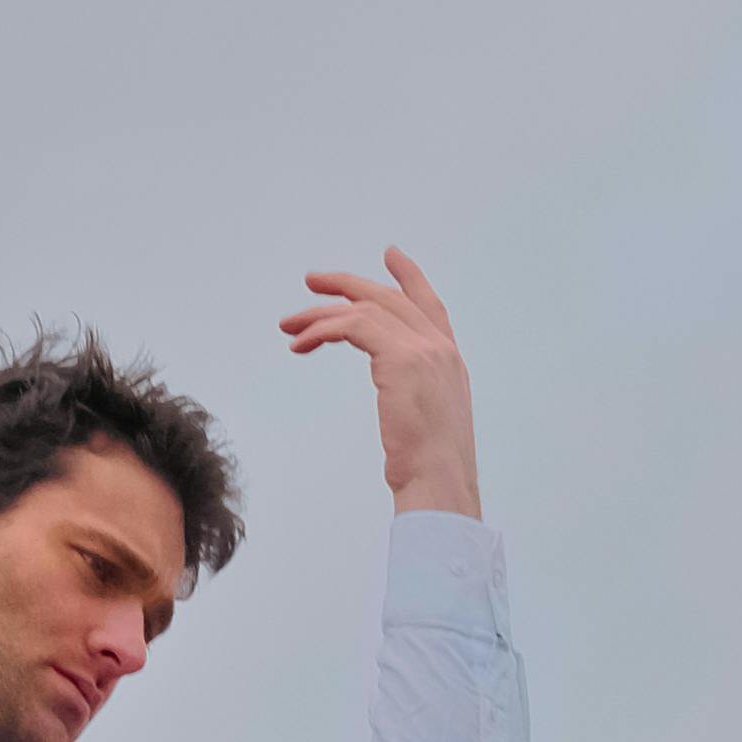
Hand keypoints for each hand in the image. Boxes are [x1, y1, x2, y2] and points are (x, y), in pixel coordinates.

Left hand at [279, 248, 479, 517]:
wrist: (440, 485)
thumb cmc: (430, 474)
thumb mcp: (428, 429)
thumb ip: (416, 404)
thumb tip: (403, 411)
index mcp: (450, 363)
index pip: (430, 306)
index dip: (409, 278)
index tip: (390, 255)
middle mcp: (441, 349)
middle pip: (390, 299)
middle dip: (349, 286)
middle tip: (313, 282)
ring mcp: (425, 350)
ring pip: (366, 310)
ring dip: (322, 314)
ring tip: (290, 323)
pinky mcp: (403, 359)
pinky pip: (355, 326)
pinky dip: (323, 330)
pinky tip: (301, 344)